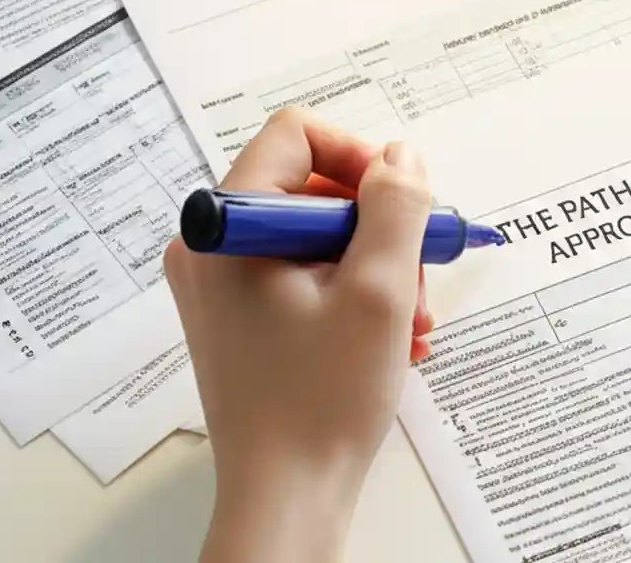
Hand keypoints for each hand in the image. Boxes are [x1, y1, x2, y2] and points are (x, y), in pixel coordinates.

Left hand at [163, 108, 434, 561]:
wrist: (286, 495)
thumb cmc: (321, 403)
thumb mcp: (379, 291)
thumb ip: (396, 207)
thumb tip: (402, 157)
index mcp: (226, 227)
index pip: (297, 134)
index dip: (360, 157)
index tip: (403, 202)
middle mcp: (212, 246)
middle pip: (312, 186)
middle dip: (379, 226)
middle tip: (418, 277)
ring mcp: (222, 283)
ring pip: (317, 234)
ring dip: (376, 266)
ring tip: (411, 322)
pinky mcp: (240, 315)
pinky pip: (305, 273)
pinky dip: (353, 292)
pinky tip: (390, 337)